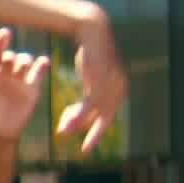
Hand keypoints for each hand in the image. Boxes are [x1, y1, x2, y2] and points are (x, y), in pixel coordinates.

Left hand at [0, 27, 50, 144]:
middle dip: (11, 57)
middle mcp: (4, 74)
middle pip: (10, 57)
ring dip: (25, 61)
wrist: (0, 132)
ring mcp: (19, 80)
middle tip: (10, 62)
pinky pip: (39, 73)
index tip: (5, 32)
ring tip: (24, 66)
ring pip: (25, 62)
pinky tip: (43, 62)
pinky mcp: (32, 88)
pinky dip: (42, 65)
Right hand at [58, 17, 127, 157]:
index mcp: (119, 88)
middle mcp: (120, 89)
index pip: (110, 115)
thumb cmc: (88, 49)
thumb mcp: (90, 73)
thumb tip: (87, 101)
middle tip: (83, 150)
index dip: (98, 130)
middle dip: (93, 135)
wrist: (92, 32)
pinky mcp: (101, 82)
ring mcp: (112, 85)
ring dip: (79, 126)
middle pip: (106, 119)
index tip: (87, 144)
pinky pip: (89, 106)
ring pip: (97, 114)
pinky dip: (77, 117)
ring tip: (63, 134)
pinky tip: (65, 125)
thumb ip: (90, 88)